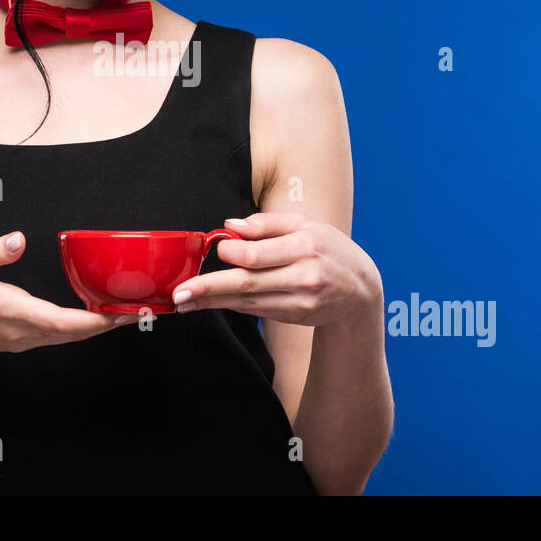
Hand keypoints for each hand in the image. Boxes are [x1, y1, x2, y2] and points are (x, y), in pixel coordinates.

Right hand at [0, 231, 128, 353]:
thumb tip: (18, 240)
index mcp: (9, 310)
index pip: (61, 320)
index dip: (96, 319)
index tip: (122, 313)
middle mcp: (20, 329)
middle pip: (74, 332)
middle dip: (109, 322)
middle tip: (142, 310)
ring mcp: (21, 338)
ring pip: (68, 336)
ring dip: (98, 326)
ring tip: (128, 310)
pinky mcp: (20, 338)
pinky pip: (58, 335)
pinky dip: (81, 327)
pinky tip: (95, 314)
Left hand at [170, 211, 382, 328]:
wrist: (360, 291)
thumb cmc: (329, 249)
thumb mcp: (306, 224)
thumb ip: (267, 223)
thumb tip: (230, 226)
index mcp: (305, 246)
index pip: (258, 254)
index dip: (230, 253)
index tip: (212, 248)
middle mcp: (303, 277)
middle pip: (248, 283)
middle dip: (209, 288)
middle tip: (179, 292)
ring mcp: (299, 301)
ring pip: (247, 302)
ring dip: (212, 302)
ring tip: (183, 301)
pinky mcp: (294, 316)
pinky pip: (256, 310)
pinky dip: (231, 305)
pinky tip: (209, 302)